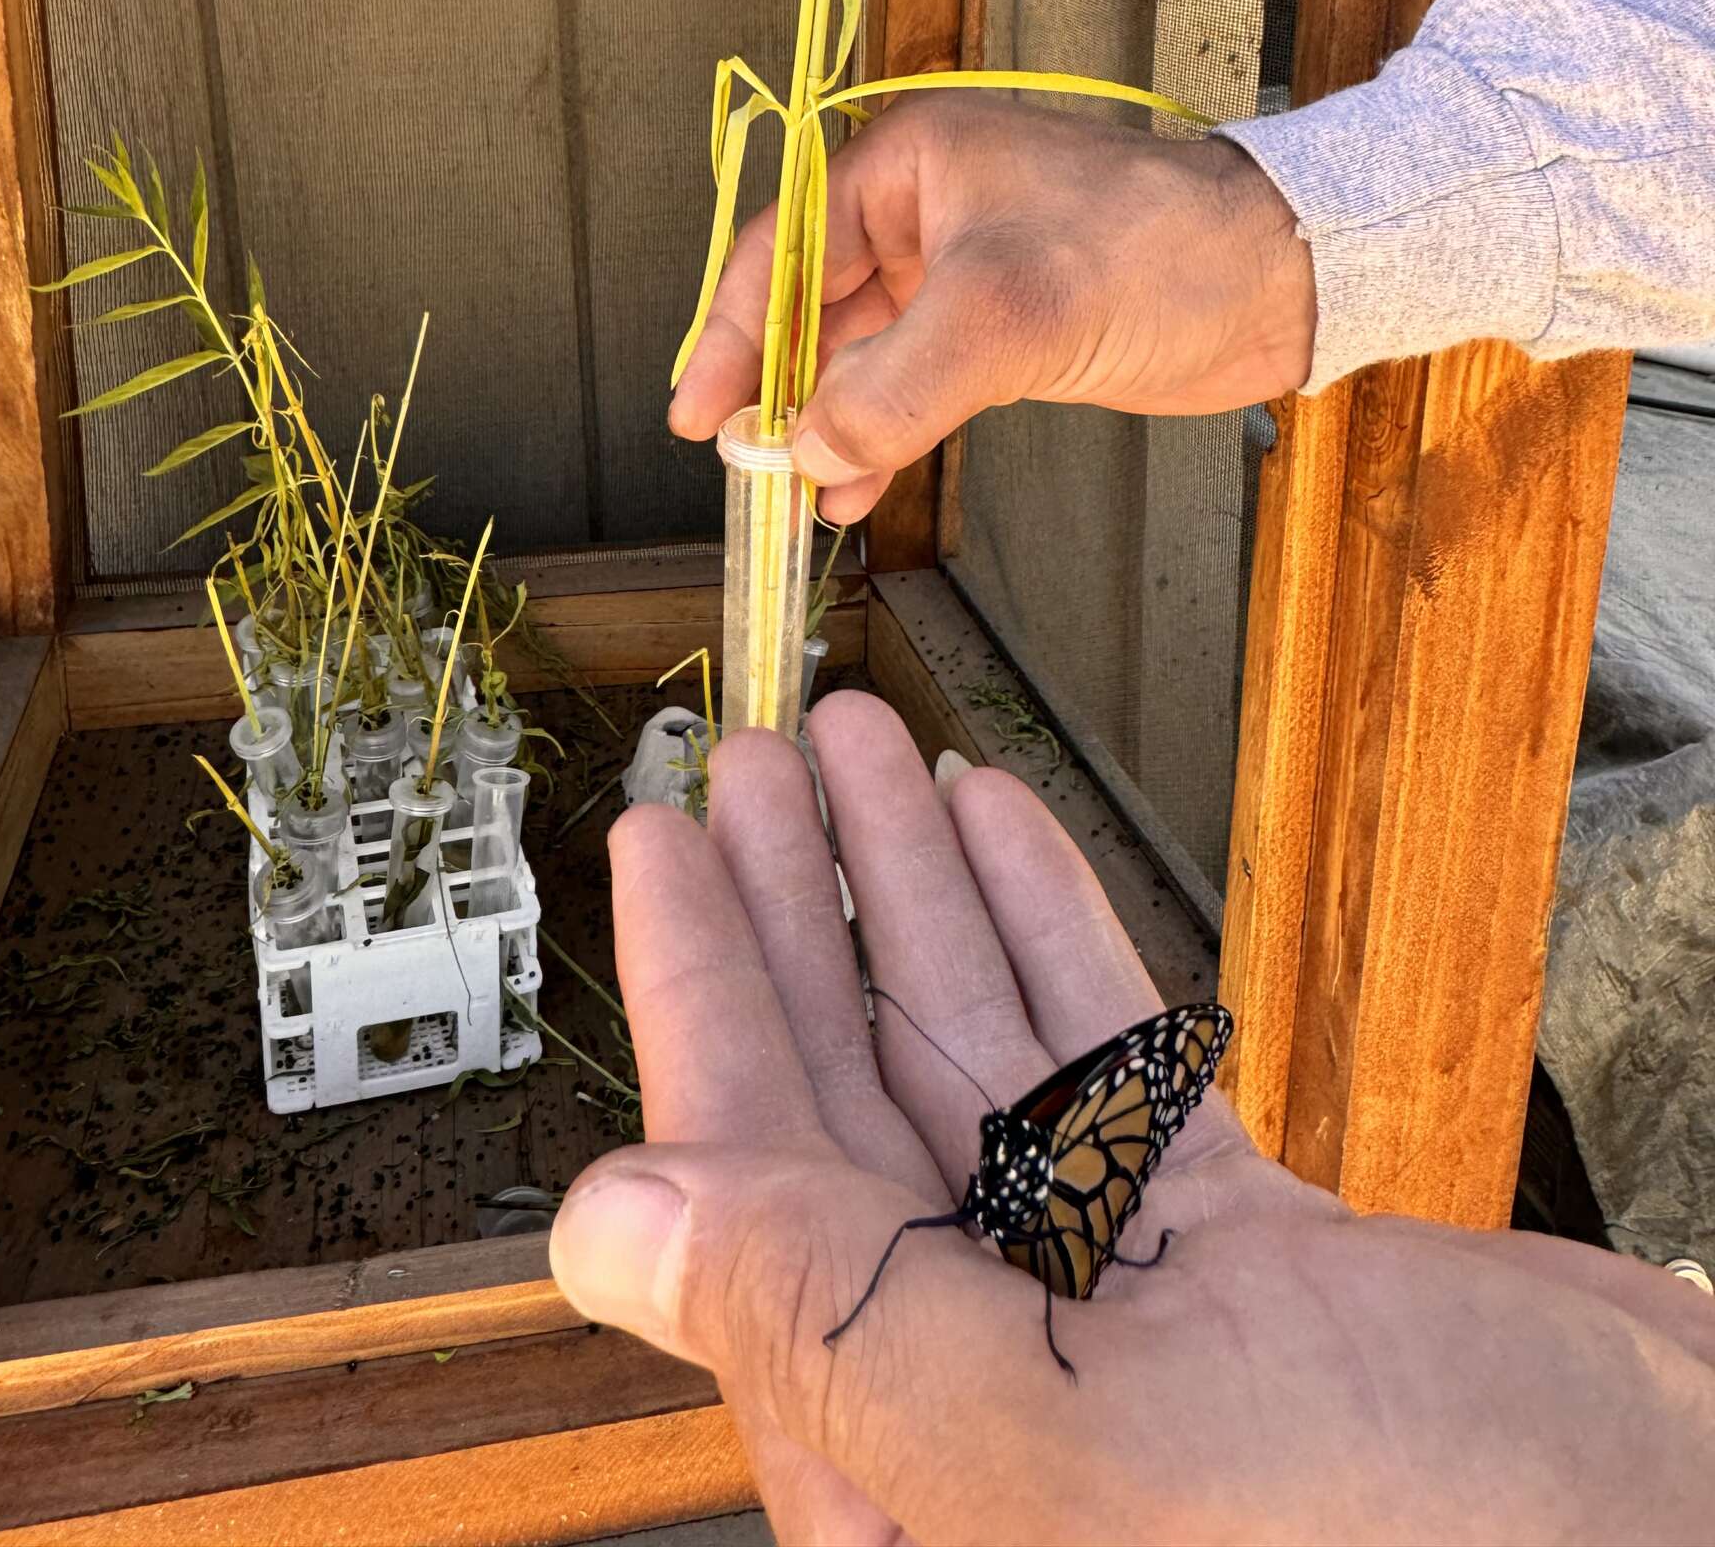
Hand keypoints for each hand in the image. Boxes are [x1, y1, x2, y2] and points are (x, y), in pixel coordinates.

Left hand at [551, 696, 1714, 1545]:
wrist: (1676, 1545)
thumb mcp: (1079, 1446)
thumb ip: (833, 1324)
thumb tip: (609, 1225)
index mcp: (910, 1462)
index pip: (748, 1189)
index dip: (698, 995)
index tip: (655, 843)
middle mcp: (990, 1387)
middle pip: (849, 1096)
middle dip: (795, 908)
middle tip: (752, 761)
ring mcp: (1116, 1309)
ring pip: (974, 1056)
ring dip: (911, 891)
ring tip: (864, 750)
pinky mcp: (1230, 1252)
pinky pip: (1104, 1064)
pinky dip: (1050, 937)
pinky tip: (998, 833)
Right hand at [667, 95, 1317, 520]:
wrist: (1279, 281)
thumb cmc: (1158, 250)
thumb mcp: (1011, 314)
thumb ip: (897, 387)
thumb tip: (807, 454)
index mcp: (907, 164)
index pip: (786, 251)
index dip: (734, 335)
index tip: (698, 413)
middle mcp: (921, 211)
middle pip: (811, 307)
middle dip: (775, 390)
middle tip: (738, 465)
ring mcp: (957, 274)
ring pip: (857, 356)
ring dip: (824, 425)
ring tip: (788, 496)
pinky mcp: (996, 331)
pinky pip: (908, 386)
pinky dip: (878, 436)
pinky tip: (852, 490)